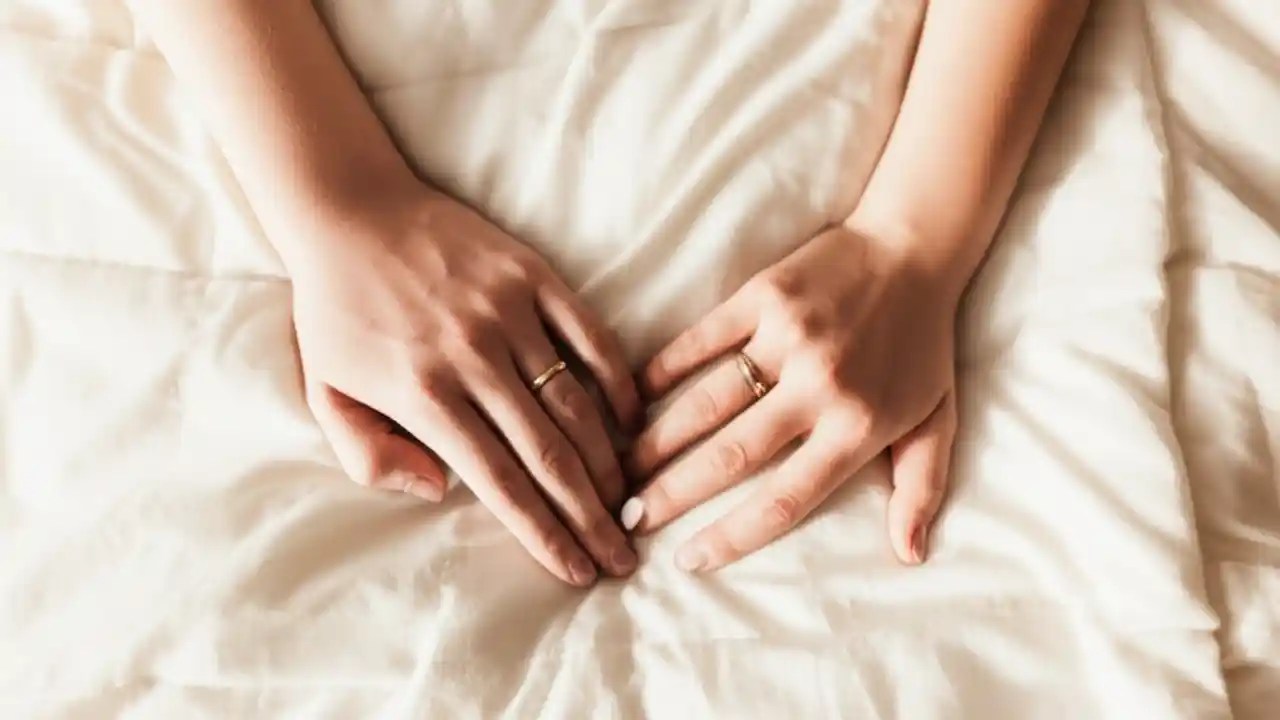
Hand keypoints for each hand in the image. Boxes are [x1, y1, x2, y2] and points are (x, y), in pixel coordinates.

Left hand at [289, 186, 641, 586]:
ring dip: (608, 460)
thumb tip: (439, 489)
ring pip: (576, 402)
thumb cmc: (336, 310)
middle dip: (591, 515)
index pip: (499, 481)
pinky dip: (617, 381)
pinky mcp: (531, 275)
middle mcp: (472, 357)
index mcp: (423, 393)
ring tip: (628, 499)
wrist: (349, 210)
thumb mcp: (325, 393)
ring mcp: (508, 313)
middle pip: (549, 453)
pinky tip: (633, 418)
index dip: (543, 533)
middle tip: (622, 555)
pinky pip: (590, 336)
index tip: (577, 570)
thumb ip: (371, 455)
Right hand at [623, 225, 958, 570]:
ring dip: (658, 440)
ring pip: (705, 401)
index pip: (785, 499)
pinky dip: (662, 370)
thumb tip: (909, 556)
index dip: (732, 535)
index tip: (688, 560)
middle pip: (731, 456)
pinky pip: (700, 339)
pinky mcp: (762, 295)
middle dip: (673, 493)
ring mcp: (786, 337)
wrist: (914, 247)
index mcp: (858, 426)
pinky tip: (633, 399)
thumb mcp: (937, 421)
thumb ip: (921, 489)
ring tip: (623, 469)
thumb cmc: (923, 345)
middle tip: (631, 518)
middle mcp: (818, 385)